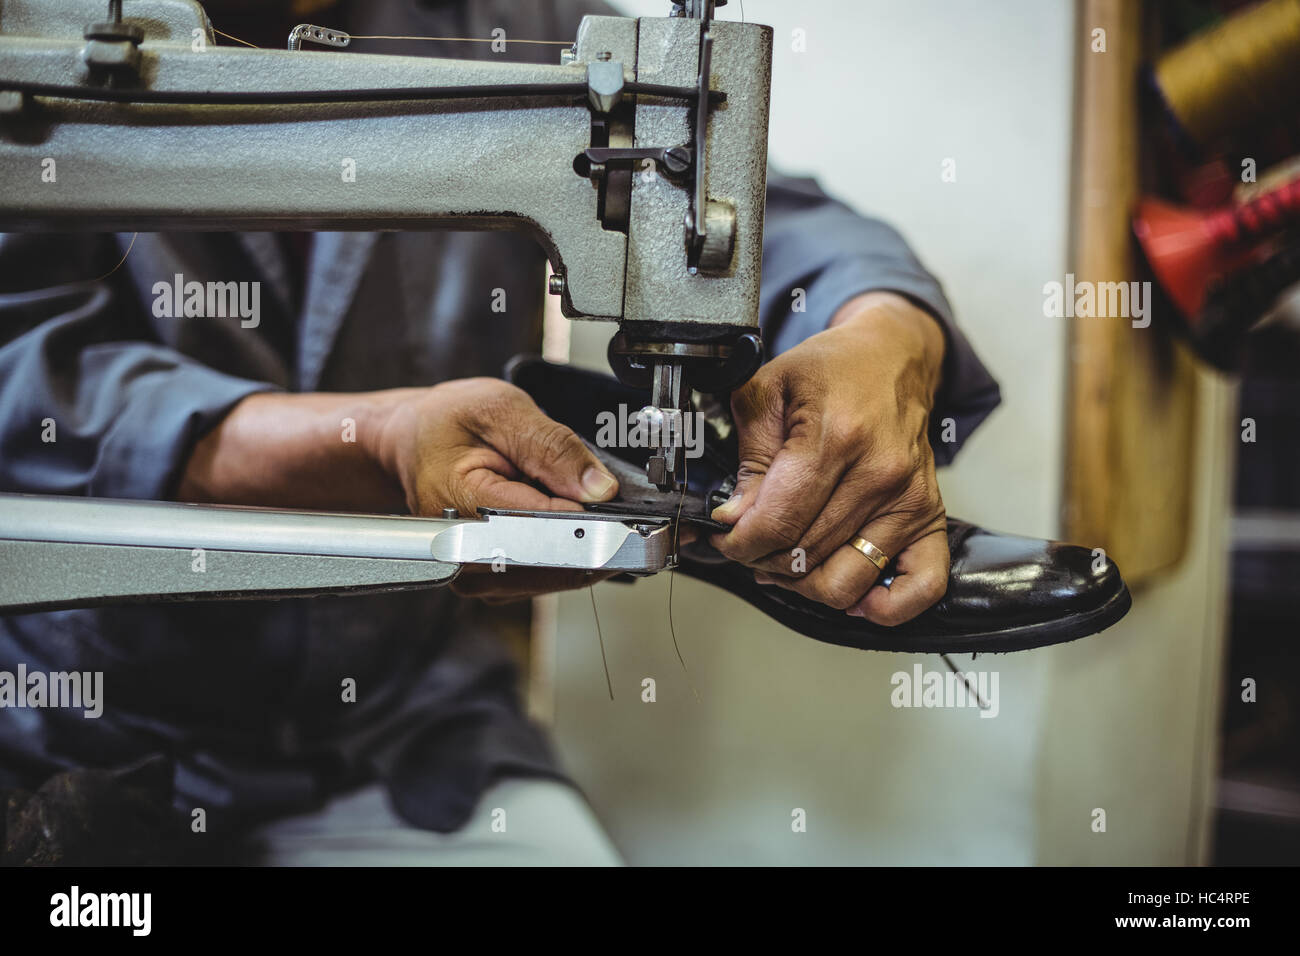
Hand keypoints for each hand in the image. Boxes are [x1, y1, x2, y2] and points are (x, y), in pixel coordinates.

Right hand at [179, 377, 620, 602]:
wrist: (412, 444)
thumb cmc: (447, 424)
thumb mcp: (501, 409)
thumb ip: (553, 448)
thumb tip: (601, 490)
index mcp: (463, 503)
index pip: (547, 526)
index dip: (600, 526)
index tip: (642, 519)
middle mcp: (466, 553)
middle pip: (558, 562)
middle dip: (608, 541)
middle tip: (647, 521)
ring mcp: (478, 574)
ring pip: (559, 576)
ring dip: (598, 552)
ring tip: (618, 520)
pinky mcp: (493, 580)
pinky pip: (550, 576)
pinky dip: (578, 556)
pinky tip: (590, 532)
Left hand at [709, 292, 949, 624]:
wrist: (891, 356)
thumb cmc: (831, 370)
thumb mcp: (767, 389)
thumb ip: (748, 458)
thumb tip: (736, 518)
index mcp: (836, 437)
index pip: (777, 523)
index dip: (738, 542)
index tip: (723, 537)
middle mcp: (880, 473)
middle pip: (804, 557)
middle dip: (759, 559)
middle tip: (744, 543)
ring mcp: (909, 499)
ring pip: (843, 582)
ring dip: (802, 584)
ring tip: (782, 560)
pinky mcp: (930, 515)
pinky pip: (920, 587)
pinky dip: (882, 608)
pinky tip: (849, 593)